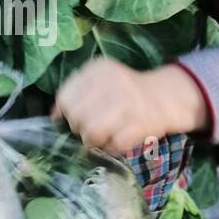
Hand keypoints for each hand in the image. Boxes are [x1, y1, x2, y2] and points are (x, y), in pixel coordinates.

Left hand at [52, 61, 209, 154]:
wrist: (164, 98)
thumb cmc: (125, 92)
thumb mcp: (99, 81)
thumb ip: (75, 94)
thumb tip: (54, 116)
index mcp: (99, 69)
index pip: (66, 96)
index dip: (67, 112)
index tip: (74, 117)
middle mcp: (113, 83)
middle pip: (77, 117)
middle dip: (79, 128)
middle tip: (91, 127)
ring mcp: (128, 104)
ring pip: (91, 134)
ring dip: (93, 141)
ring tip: (101, 137)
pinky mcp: (140, 125)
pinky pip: (113, 145)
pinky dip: (111, 148)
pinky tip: (116, 141)